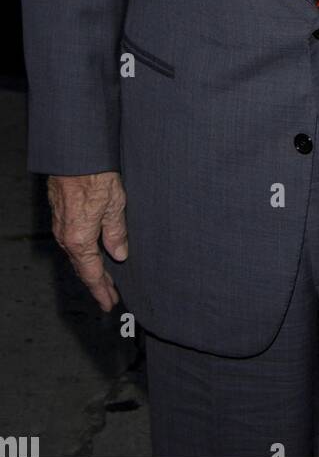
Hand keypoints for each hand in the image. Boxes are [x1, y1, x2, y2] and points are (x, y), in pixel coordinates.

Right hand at [47, 171, 127, 312]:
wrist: (73, 153)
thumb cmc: (94, 175)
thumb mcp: (115, 204)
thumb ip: (116, 232)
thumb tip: (119, 254)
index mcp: (80, 239)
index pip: (92, 273)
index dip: (101, 290)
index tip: (109, 303)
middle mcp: (66, 236)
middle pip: (82, 267)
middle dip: (97, 283)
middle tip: (109, 296)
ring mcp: (61, 225)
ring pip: (77, 254)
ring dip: (90, 268)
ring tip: (104, 279)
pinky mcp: (61, 213)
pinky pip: (73, 241)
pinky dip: (84, 252)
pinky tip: (92, 252)